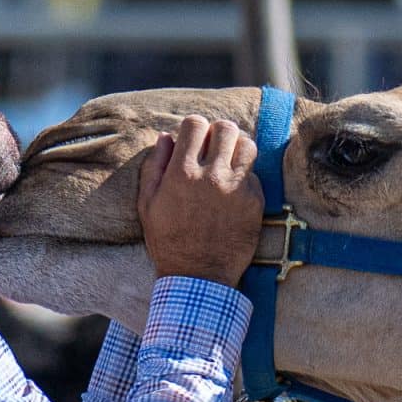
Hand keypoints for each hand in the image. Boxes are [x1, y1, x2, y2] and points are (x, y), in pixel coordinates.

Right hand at [136, 116, 263, 286]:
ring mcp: (236, 189)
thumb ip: (154, 166)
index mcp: (182, 173)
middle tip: (213, 147)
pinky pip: (255, 174)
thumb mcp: (147, 205)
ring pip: (247, 145)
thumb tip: (166, 137)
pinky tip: (234, 189)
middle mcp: (211, 176)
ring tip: (228, 161)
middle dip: (218, 133)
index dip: (194, 128)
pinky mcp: (255, 202)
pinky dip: (245, 176)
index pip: (195, 124)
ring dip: (237, 148)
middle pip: (225, 129)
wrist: (198, 277)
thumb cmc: (168, 241)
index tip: (194, 140)